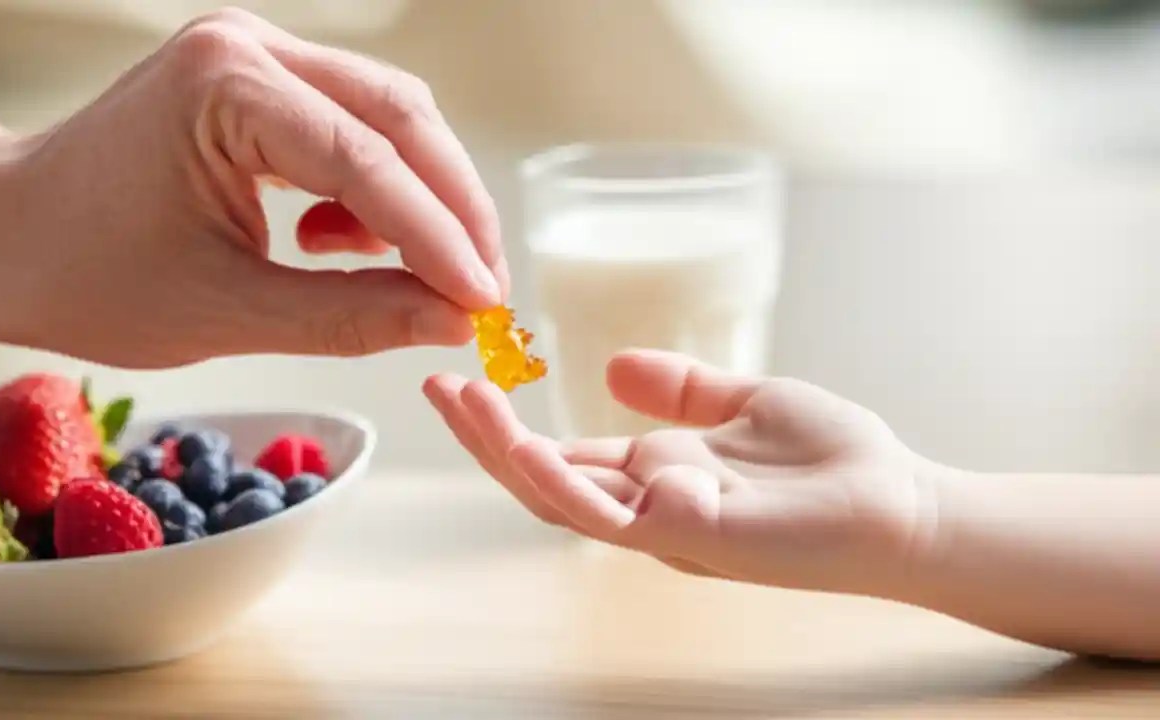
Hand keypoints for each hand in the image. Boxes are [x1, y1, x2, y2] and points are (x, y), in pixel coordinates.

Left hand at [0, 8, 504, 366]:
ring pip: (385, 115)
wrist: (0, 235)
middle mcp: (246, 48)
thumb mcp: (227, 312)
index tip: (485, 304)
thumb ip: (353, 316)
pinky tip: (336, 241)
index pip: (367, 161)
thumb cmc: (86, 275)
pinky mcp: (256, 80)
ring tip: (411, 275)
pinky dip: (371, 188)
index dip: (439, 239)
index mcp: (224, 88)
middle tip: (482, 290)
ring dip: (418, 198)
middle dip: (451, 208)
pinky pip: (349, 125)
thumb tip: (453, 322)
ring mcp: (252, 54)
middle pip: (398, 116)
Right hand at [424, 349, 937, 597]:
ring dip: (506, 458)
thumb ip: (681, 390)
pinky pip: (622, 519)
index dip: (507, 427)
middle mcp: (649, 508)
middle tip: (437, 389)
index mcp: (655, 478)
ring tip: (463, 406)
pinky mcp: (700, 535)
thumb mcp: (745, 402)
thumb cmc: (834, 464)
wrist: (904, 505)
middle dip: (485, 439)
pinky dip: (574, 486)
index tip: (462, 380)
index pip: (563, 457)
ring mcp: (669, 527)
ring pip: (564, 503)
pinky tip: (539, 447)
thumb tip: (613, 365)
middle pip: (544, 481)